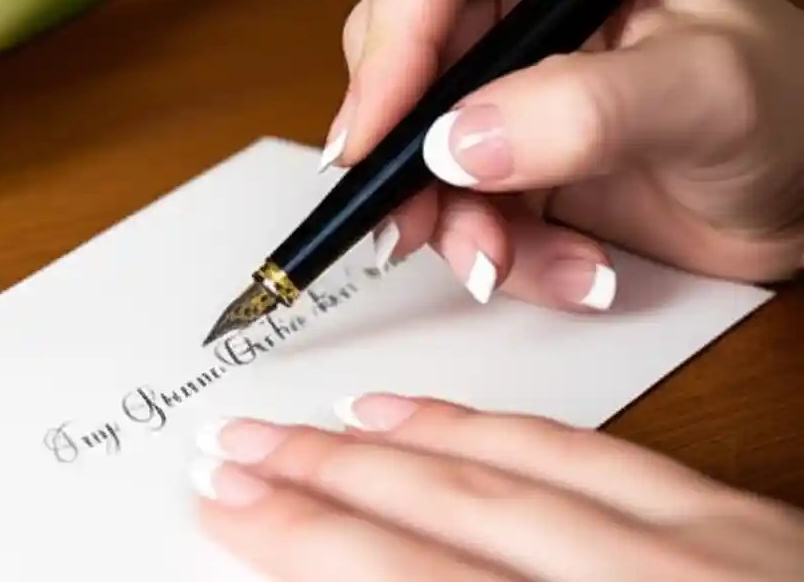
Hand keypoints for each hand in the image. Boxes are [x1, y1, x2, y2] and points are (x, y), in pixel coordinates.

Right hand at [193, 395, 803, 580]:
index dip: (305, 541)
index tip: (226, 506)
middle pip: (453, 517)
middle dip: (327, 477)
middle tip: (238, 443)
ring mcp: (715, 555)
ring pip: (526, 469)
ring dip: (406, 442)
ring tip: (321, 422)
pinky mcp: (754, 527)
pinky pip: (609, 455)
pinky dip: (516, 430)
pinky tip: (462, 422)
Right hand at [326, 0, 803, 310]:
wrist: (801, 200)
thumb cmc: (789, 114)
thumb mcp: (707, 97)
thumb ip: (585, 110)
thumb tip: (456, 142)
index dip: (392, 37)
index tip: (382, 138)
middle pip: (395, 48)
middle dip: (408, 153)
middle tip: (423, 228)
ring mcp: (502, 72)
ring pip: (406, 138)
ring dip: (449, 219)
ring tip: (516, 264)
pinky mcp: (496, 145)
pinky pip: (441, 197)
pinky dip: (486, 247)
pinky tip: (561, 268)